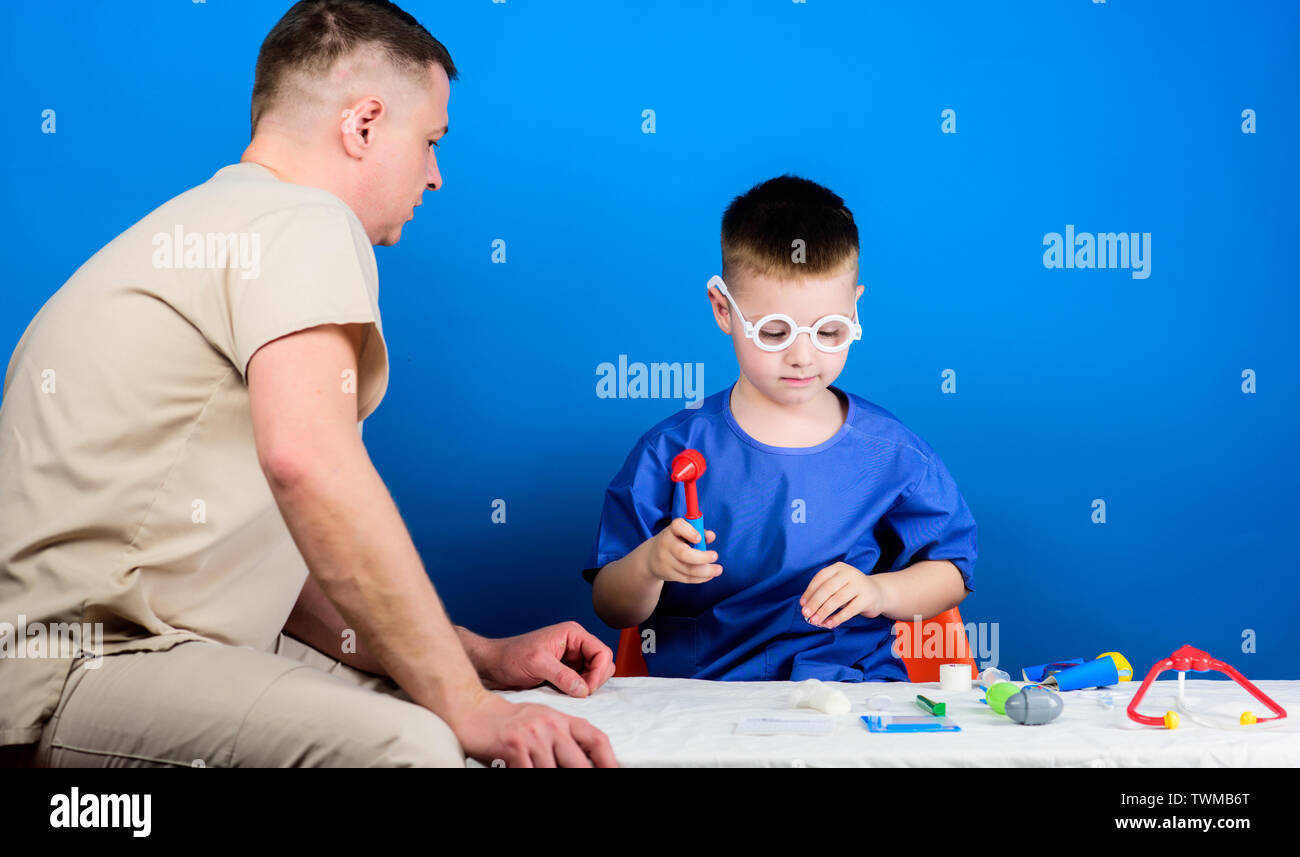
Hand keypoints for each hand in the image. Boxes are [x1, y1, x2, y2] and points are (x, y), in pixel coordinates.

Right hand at [449, 690, 618, 767]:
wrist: (474, 711)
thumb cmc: (510, 720)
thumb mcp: (543, 720)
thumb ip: (564, 738)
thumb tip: (587, 760)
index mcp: (562, 719)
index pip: (595, 738)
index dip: (609, 760)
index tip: (615, 772)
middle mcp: (551, 726)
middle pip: (578, 763)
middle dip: (584, 776)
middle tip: (589, 786)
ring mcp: (533, 736)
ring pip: (553, 772)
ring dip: (551, 776)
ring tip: (545, 772)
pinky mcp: (514, 747)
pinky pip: (529, 773)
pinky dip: (531, 776)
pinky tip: (528, 774)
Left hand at [479, 621, 614, 697]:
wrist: (492, 666)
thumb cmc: (510, 657)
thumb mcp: (537, 663)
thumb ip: (562, 675)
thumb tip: (584, 690)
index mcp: (573, 634)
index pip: (602, 652)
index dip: (599, 672)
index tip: (587, 689)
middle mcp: (576, 645)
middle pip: (603, 665)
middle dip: (594, 681)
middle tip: (578, 694)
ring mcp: (571, 661)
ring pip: (594, 677)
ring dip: (586, 688)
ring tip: (569, 695)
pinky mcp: (565, 675)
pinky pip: (581, 685)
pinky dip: (578, 693)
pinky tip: (565, 697)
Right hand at [646, 518, 720, 583]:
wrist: (650, 558)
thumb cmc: (674, 541)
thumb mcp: (683, 533)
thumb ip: (699, 531)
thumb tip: (711, 536)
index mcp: (671, 530)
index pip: (678, 526)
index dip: (689, 532)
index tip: (699, 538)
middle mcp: (666, 545)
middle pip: (684, 554)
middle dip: (702, 557)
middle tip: (715, 556)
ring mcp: (666, 561)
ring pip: (688, 569)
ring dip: (706, 571)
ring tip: (718, 569)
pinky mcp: (669, 574)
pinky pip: (687, 578)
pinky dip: (701, 578)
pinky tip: (710, 575)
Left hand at [800, 562, 886, 628]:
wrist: (878, 593)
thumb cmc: (851, 590)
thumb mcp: (838, 585)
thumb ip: (823, 592)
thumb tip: (805, 605)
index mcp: (839, 567)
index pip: (820, 578)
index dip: (810, 591)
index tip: (802, 604)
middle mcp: (849, 573)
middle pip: (828, 588)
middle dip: (815, 602)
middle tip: (806, 614)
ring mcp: (859, 585)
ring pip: (838, 599)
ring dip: (824, 611)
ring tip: (815, 621)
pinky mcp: (867, 598)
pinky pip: (850, 610)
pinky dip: (837, 618)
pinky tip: (829, 624)